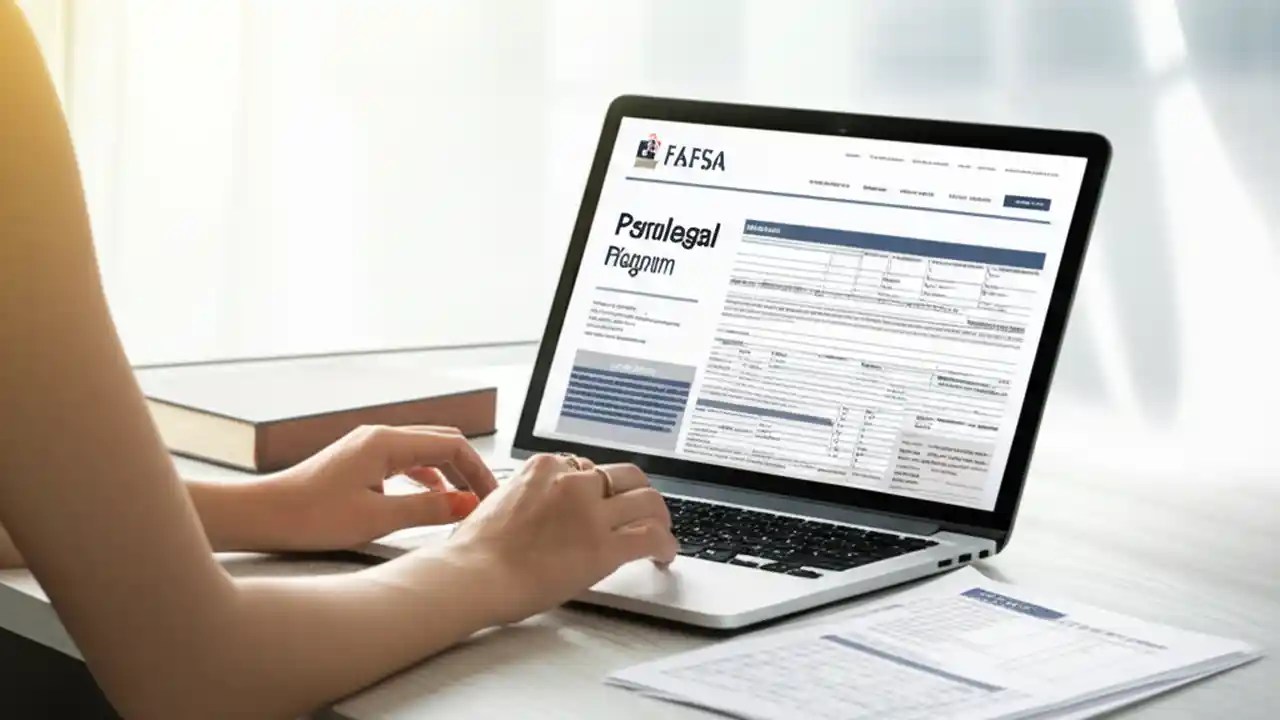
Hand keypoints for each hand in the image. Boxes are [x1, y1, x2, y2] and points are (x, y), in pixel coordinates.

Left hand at [252, 425, 498, 551]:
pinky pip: (405, 461)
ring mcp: (368, 445)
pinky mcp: (359, 459)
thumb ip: (427, 509)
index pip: (452, 444)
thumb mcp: (376, 518)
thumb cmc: (312, 517)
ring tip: (464, 502)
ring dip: (449, 473)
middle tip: (486, 500)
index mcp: (387, 442)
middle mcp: (380, 435)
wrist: (262, 515)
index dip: (478, 472)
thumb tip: (468, 504)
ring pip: (424, 450)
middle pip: (442, 441)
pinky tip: (431, 499)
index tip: (493, 499)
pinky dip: (426, 477)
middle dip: (468, 469)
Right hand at [444, 453, 677, 622]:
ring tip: (661, 532)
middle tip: (641, 511)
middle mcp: (572, 482)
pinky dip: (666, 545)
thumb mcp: (501, 499)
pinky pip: (651, 537)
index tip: (604, 501)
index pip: (587, 467)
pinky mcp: (604, 547)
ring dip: (660, 517)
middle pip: (625, 475)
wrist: (473, 575)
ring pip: (648, 501)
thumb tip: (541, 508)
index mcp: (544, 467)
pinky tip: (665, 555)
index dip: (600, 487)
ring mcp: (591, 513)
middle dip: (637, 493)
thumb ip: (531, 496)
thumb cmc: (475, 550)